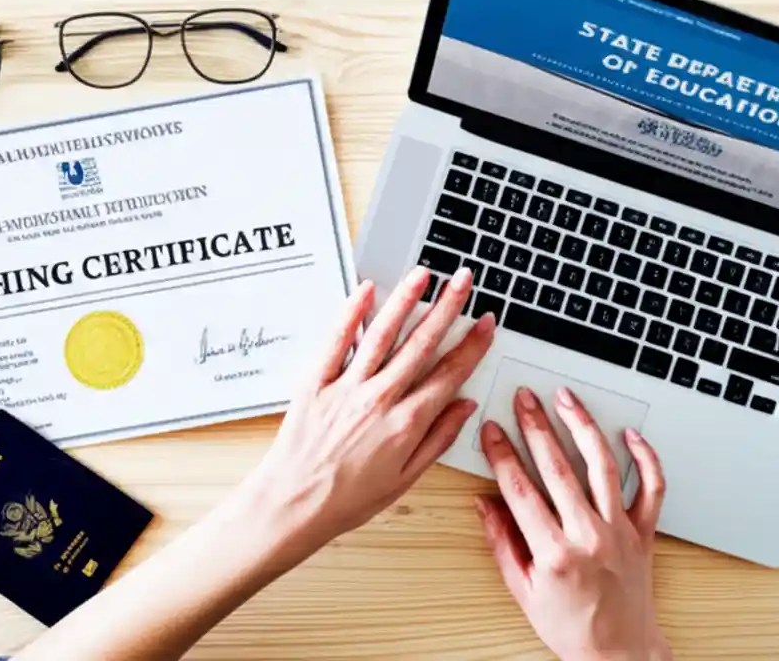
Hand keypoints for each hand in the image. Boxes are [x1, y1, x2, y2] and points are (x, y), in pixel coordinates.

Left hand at [244, 265, 494, 555]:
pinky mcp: (316, 382)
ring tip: (424, 274)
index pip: (449, 372)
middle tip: (464, 280)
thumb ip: (439, 438)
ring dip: (406, 300)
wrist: (293, 504)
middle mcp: (380, 398)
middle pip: (422, 343)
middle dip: (448, 307)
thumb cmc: (347, 499)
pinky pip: (337, 341)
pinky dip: (352, 313)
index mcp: (407, 423)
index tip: (485, 322)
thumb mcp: (405, 478)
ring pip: (383, 334)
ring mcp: (347, 387)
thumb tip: (465, 406)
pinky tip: (366, 289)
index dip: (472, 344)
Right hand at [476, 387, 669, 660]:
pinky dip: (645, 458)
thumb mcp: (522, 591)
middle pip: (557, 467)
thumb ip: (502, 543)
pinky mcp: (643, 533)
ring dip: (581, 426)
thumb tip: (484, 503)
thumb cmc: (571, 628)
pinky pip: (651, 488)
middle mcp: (588, 536)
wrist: (619, 654)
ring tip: (566, 400)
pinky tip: (630, 434)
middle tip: (523, 398)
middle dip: (535, 426)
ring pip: (601, 465)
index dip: (502, 453)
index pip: (520, 488)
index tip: (491, 430)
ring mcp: (619, 531)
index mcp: (553, 553)